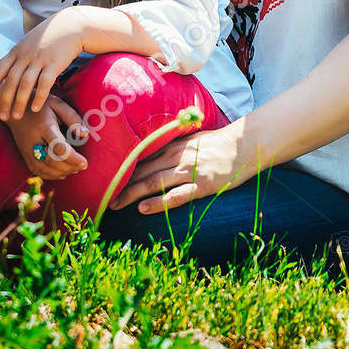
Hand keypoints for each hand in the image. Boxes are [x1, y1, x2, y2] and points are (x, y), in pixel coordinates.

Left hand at [0, 10, 89, 119]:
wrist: (71, 25)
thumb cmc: (49, 37)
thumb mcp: (28, 43)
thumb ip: (17, 57)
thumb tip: (6, 72)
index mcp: (16, 51)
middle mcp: (25, 55)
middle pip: (11, 81)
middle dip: (4, 100)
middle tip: (2, 117)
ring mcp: (39, 59)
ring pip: (25, 84)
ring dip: (19, 102)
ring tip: (16, 116)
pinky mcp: (54, 63)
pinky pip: (44, 83)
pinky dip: (39, 97)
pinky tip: (35, 108)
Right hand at [6, 96, 88, 181]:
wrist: (14, 110)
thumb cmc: (41, 106)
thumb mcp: (58, 104)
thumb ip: (72, 118)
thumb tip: (85, 134)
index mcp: (44, 127)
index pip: (58, 147)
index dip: (72, 158)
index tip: (85, 162)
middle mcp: (33, 141)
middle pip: (52, 161)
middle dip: (69, 167)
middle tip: (83, 166)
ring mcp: (27, 150)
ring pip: (44, 168)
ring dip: (62, 172)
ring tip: (75, 169)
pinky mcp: (25, 155)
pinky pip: (37, 170)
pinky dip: (51, 175)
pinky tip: (62, 173)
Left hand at [107, 119, 250, 214]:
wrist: (244, 144)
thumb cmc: (218, 143)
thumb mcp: (191, 139)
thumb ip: (172, 147)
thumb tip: (151, 154)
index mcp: (173, 147)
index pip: (142, 159)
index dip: (124, 170)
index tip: (107, 179)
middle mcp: (177, 158)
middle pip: (143, 172)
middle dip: (122, 185)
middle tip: (103, 197)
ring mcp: (189, 172)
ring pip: (154, 183)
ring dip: (131, 194)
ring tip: (115, 204)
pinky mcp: (201, 185)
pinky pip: (176, 196)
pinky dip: (157, 202)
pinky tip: (142, 208)